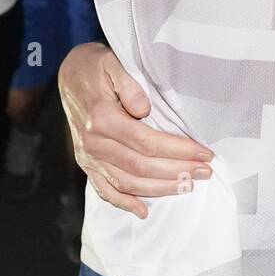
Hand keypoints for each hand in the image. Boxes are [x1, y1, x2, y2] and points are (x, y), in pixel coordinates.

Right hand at [57, 42, 214, 217]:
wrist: (69, 74)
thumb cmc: (97, 67)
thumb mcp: (113, 64)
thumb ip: (129, 86)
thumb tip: (143, 110)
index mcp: (103, 118)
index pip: (147, 142)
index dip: (178, 150)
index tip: (204, 153)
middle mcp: (94, 143)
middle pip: (141, 166)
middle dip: (177, 172)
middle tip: (205, 172)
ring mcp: (88, 156)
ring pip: (127, 182)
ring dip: (160, 189)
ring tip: (188, 187)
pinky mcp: (86, 163)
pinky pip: (104, 189)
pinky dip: (123, 202)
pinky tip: (143, 211)